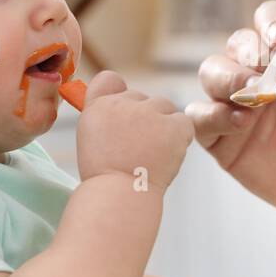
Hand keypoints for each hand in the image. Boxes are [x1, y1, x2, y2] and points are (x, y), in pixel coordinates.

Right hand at [76, 70, 193, 190]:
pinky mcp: (173, 124)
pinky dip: (180, 137)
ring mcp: (149, 111)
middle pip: (142, 99)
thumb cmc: (105, 176)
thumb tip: (122, 111)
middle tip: (137, 150)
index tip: (121, 118)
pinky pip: (183, 122)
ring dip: (163, 127)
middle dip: (143, 119)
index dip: (119, 97)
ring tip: (152, 155)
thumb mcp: (91, 140)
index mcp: (98, 105)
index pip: (110, 80)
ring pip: (164, 107)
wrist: (119, 196)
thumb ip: (106, 118)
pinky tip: (166, 155)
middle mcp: (123, 102)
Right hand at [186, 1, 275, 231]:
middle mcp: (260, 69)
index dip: (273, 22)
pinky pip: (199, 116)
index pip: (271, 18)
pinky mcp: (223, 137)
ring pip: (211, 71)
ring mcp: (238, 102)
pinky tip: (242, 123)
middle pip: (237, 42)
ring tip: (258, 97)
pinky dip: (212, 114)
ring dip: (229, 77)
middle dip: (254, 54)